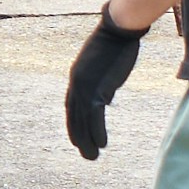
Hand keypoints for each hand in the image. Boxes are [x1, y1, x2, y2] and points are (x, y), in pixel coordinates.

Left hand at [70, 9, 144, 159]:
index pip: (71, 106)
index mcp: (77, 77)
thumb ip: (101, 83)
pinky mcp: (97, 88)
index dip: (73, 124)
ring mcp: (85, 86)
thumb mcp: (104, 67)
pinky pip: (94, 115)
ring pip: (82, 120)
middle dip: (78, 137)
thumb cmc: (114, 45)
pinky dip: (97, 131)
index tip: (77, 139)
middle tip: (86, 155)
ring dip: (87, 140)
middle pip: (74, 116)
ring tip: (92, 157)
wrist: (117, 31)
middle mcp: (76, 84)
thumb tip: (104, 99)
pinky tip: (102, 144)